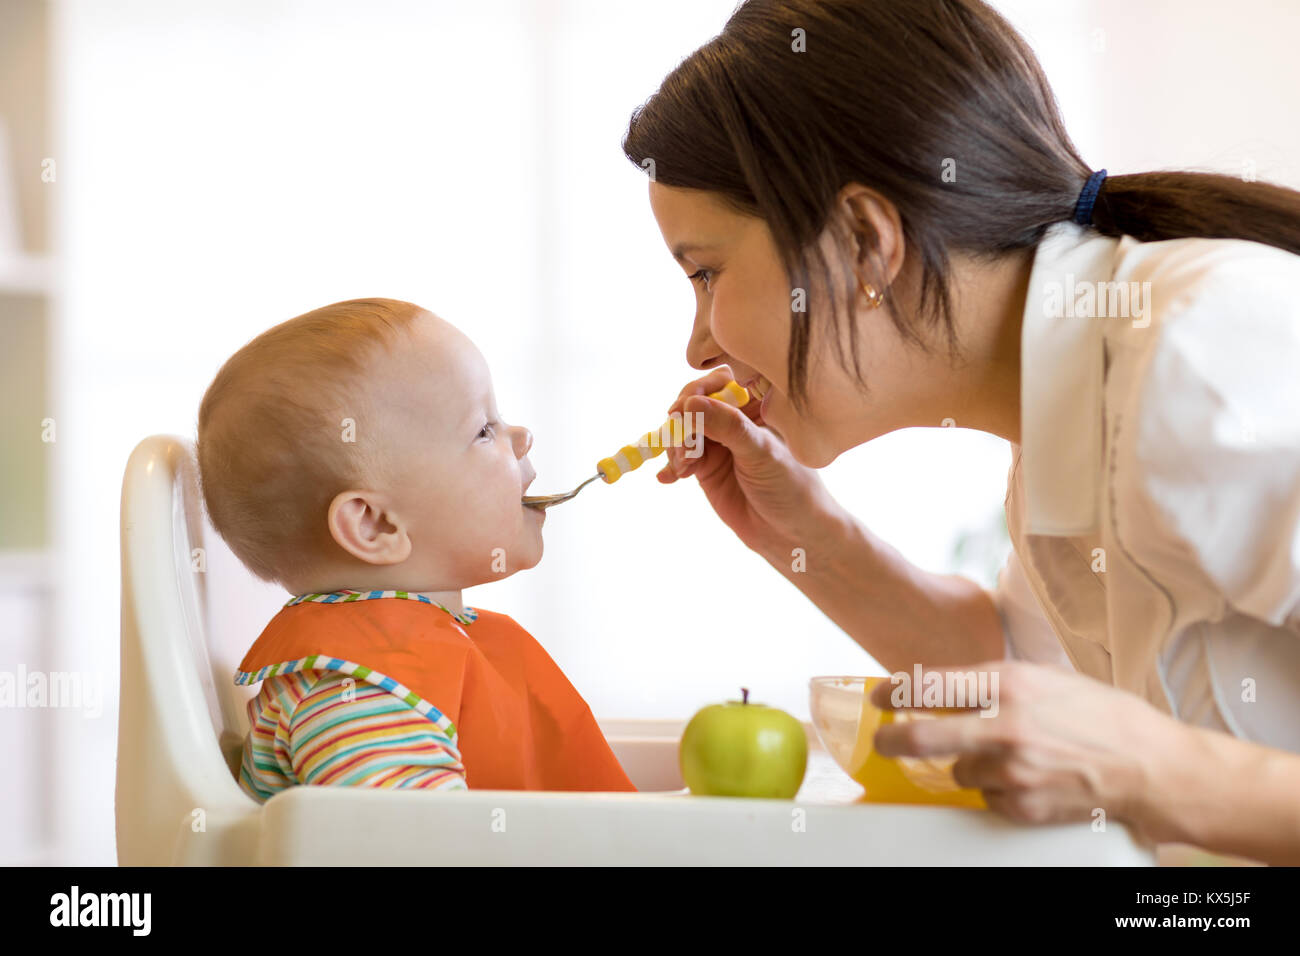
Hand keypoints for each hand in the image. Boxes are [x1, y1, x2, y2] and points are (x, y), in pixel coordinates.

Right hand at [661, 366, 847, 564]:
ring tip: (683, 468)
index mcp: (757, 405)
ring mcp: (718, 442)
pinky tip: (668, 479)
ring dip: (675, 446)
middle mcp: (735, 419)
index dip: (701, 388)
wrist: (790, 533)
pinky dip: (670, 465)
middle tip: (681, 442)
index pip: (722, 380)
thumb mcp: (761, 452)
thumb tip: (690, 404)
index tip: (688, 406)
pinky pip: (678, 457)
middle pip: (694, 402)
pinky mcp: (705, 466)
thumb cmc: (790, 487)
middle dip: (682, 420)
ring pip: (681, 430)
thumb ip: (727, 426)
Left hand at [869, 659, 1189, 839]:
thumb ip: (994, 682)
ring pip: (958, 771)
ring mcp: (1012, 769)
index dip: (895, 693)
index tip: (880, 697)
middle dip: (893, 740)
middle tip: (885, 741)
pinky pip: (987, 797)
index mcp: (1009, 683)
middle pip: (922, 737)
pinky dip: (998, 790)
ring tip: (1011, 757)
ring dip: (970, 766)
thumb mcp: (1045, 678)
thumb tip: (943, 688)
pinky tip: (1030, 778)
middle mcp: (1005, 725)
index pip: (929, 686)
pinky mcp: (1021, 804)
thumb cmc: (1101, 715)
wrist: (1150, 765)